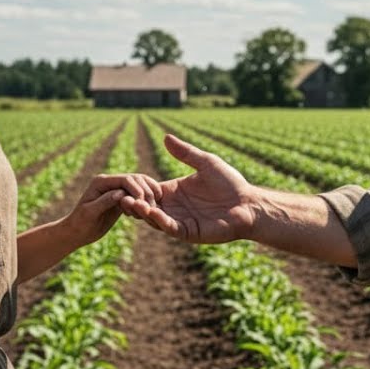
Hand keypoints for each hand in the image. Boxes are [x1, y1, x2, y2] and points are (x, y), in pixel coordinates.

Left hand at [64, 172, 159, 246]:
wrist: (77, 232)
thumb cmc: (80, 223)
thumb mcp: (90, 213)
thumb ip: (104, 201)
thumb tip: (120, 193)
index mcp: (101, 182)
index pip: (125, 179)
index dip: (137, 189)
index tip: (144, 203)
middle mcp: (109, 182)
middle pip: (135, 179)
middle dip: (145, 191)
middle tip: (153, 206)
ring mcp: (115, 189)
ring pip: (138, 186)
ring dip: (147, 194)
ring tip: (154, 207)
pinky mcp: (120, 198)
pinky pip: (136, 195)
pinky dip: (144, 201)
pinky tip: (148, 210)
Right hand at [125, 134, 256, 243]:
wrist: (248, 203)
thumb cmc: (230, 182)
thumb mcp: (205, 163)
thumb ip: (185, 153)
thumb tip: (166, 136)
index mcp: (175, 191)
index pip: (150, 191)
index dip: (138, 188)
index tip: (125, 184)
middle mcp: (175, 207)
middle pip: (147, 206)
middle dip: (134, 203)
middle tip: (121, 196)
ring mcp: (181, 221)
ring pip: (155, 219)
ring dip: (143, 212)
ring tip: (131, 204)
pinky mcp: (190, 232)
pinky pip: (171, 228)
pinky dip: (160, 221)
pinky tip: (153, 212)